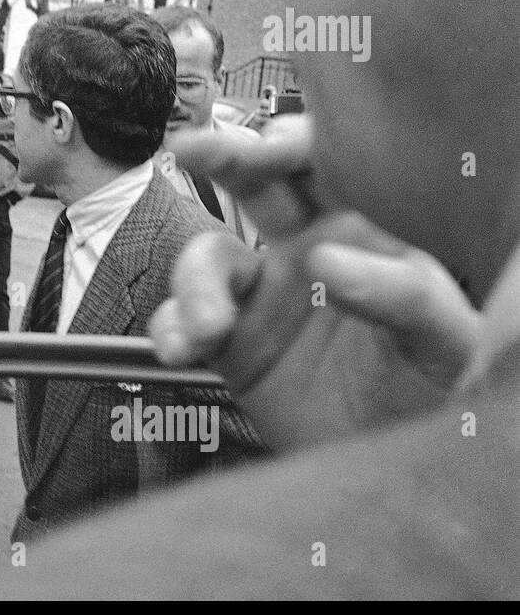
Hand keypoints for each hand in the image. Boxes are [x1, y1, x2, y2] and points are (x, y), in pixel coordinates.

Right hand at [148, 116, 479, 449]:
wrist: (395, 472)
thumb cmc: (438, 397)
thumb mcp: (445, 342)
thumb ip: (404, 295)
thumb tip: (325, 262)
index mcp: (365, 235)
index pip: (327, 167)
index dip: (293, 142)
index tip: (266, 146)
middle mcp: (307, 253)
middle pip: (256, 184)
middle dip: (223, 156)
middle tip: (192, 148)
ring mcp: (263, 298)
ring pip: (208, 257)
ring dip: (194, 282)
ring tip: (204, 330)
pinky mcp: (229, 346)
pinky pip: (182, 320)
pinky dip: (170, 329)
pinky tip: (179, 350)